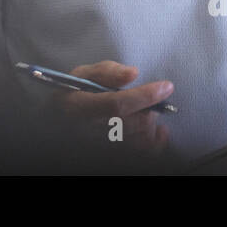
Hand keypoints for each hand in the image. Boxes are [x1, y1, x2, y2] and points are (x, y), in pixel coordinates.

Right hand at [54, 60, 173, 154]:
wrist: (60, 120)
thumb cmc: (73, 94)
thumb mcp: (82, 74)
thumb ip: (107, 71)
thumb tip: (133, 73)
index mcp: (79, 107)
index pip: (116, 104)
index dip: (144, 96)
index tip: (166, 86)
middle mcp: (89, 131)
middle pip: (131, 122)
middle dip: (149, 107)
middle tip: (153, 95)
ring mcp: (100, 146)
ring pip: (138, 138)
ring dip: (150, 122)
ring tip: (147, 110)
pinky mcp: (110, 154)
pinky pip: (141, 153)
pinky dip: (155, 143)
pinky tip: (160, 131)